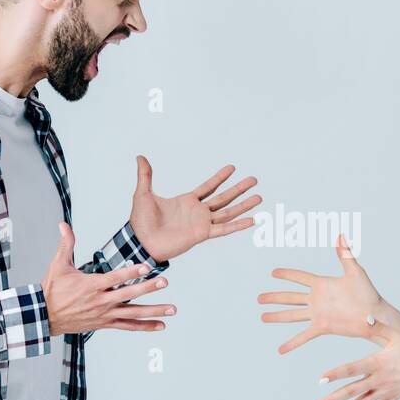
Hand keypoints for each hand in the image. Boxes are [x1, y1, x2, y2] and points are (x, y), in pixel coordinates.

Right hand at [41, 222, 174, 334]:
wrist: (44, 317)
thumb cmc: (52, 290)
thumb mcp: (57, 265)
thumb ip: (66, 244)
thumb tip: (63, 223)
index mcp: (91, 285)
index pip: (115, 278)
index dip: (131, 272)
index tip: (146, 267)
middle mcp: (101, 301)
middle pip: (128, 295)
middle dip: (148, 288)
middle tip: (165, 282)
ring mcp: (104, 314)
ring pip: (133, 314)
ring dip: (154, 311)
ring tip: (172, 309)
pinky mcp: (105, 324)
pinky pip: (128, 326)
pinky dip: (145, 326)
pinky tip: (160, 325)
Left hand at [128, 156, 260, 262]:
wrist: (142, 242)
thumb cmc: (141, 222)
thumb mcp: (143, 194)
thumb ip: (145, 175)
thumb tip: (140, 157)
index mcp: (187, 201)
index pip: (208, 187)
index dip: (220, 177)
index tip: (232, 168)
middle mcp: (198, 212)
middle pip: (224, 197)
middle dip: (239, 189)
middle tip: (254, 180)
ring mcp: (202, 223)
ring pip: (228, 212)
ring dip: (244, 205)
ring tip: (258, 197)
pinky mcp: (202, 234)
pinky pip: (224, 229)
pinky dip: (238, 225)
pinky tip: (252, 220)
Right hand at [258, 234, 381, 353]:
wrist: (375, 316)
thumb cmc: (369, 294)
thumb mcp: (355, 272)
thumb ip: (346, 254)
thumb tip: (341, 235)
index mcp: (323, 284)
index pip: (300, 277)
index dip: (286, 275)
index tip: (273, 272)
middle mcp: (317, 299)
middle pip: (290, 297)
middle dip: (274, 297)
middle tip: (259, 298)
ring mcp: (318, 314)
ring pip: (292, 315)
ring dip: (277, 316)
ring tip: (262, 317)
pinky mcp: (322, 327)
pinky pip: (303, 336)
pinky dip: (292, 343)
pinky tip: (281, 350)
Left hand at [316, 316, 399, 399]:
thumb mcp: (396, 335)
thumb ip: (378, 327)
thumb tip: (365, 316)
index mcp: (377, 363)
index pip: (352, 369)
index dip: (336, 373)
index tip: (321, 379)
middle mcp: (379, 379)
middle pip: (353, 391)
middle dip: (334, 399)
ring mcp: (385, 391)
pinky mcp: (391, 398)